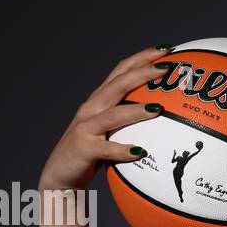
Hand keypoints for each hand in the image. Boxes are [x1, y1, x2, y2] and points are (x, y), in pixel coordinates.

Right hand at [38, 45, 172, 192]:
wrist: (59, 177)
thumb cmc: (91, 155)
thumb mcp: (111, 132)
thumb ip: (130, 122)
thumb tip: (165, 117)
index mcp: (99, 101)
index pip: (121, 71)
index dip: (141, 58)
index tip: (166, 49)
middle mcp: (91, 108)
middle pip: (118, 84)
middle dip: (142, 72)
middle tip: (167, 67)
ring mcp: (85, 128)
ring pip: (113, 115)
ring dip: (136, 110)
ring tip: (158, 107)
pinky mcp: (83, 149)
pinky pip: (106, 149)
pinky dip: (123, 150)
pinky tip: (140, 152)